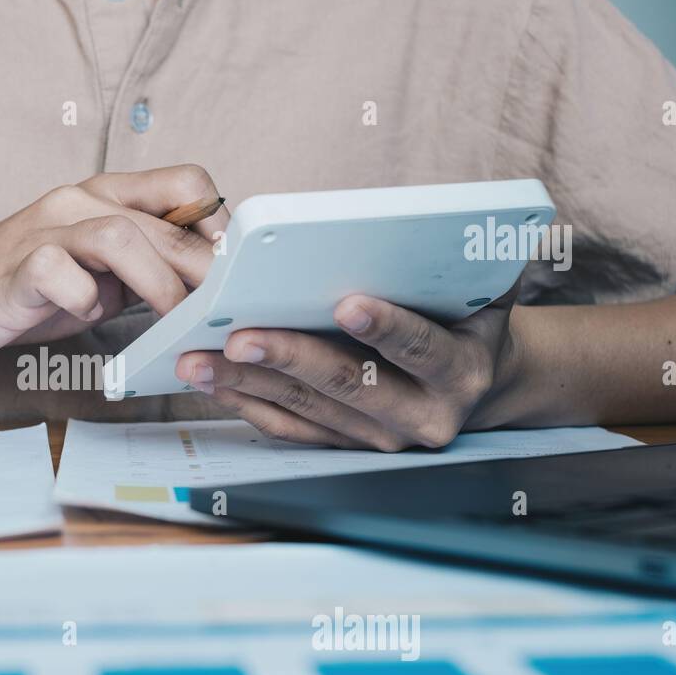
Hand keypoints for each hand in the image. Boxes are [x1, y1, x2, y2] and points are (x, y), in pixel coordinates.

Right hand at [0, 165, 228, 365]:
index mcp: (105, 198)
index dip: (218, 223)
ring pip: (119, 236)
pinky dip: (83, 299)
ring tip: (171, 319)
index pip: (183, 184)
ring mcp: (45, 231)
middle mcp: (77, 202)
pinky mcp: (16, 268)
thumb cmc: (25, 291)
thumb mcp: (99, 276)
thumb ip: (143, 271)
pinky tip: (86, 316)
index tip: (231, 269)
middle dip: (200, 269)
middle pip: (160, 222)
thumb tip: (205, 288)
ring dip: (156, 282)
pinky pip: (60, 273)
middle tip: (221, 309)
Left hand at [174, 284, 521, 451]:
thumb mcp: (476, 290)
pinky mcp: (346, 446)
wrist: (475, 381)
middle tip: (239, 335)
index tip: (347, 304)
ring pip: (307, 408)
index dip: (386, 327)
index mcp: (460, 371)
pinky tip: (212, 381)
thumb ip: (453, 267)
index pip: (422, 348)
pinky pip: (289, 428)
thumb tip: (417, 228)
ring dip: (248, 382)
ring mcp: (381, 437)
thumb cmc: (465, 318)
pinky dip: (248, 403)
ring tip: (199, 359)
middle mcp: (423, 414)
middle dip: (289, 357)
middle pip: (349, 384)